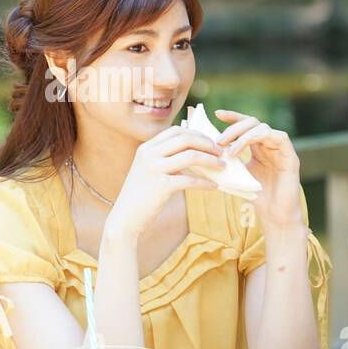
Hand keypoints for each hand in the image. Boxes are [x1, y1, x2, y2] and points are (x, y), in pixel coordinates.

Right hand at [107, 125, 224, 237]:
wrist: (125, 217)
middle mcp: (149, 154)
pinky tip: (214, 187)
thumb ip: (165, 159)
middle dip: (207, 143)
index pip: (176, 131)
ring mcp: (154, 169)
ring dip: (210, 160)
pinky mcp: (161, 186)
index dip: (196, 133)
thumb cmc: (141, 195)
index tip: (210, 142)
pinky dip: (205, 183)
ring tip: (222, 166)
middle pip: (185, 139)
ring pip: (190, 156)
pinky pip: (190, 180)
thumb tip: (194, 153)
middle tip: (221, 152)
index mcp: (147, 148)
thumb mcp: (149, 170)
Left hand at [213, 108, 303, 226]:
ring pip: (262, 127)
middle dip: (233, 128)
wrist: (275, 216)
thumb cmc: (255, 197)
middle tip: (218, 141)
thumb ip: (226, 160)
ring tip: (227, 150)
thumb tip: (202, 149)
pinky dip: (254, 140)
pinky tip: (239, 151)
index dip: (233, 117)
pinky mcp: (291, 156)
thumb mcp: (235, 174)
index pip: (246, 124)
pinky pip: (277, 136)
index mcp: (260, 146)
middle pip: (253, 122)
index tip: (216, 113)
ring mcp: (282, 149)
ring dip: (241, 135)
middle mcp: (271, 144)